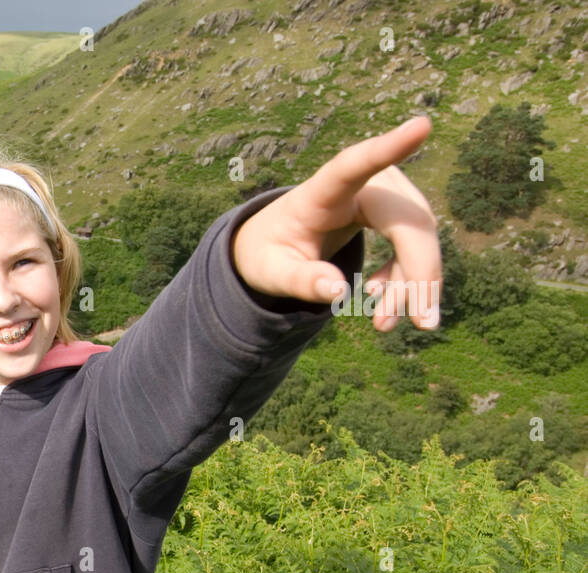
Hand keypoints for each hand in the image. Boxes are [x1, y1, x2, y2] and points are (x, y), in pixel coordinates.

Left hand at [231, 114, 440, 331]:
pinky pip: (417, 244)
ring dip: (414, 284)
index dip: (388, 148)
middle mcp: (360, 185)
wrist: (274, 246)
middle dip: (420, 273)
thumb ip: (300, 282)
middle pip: (408, 220)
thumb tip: (337, 294)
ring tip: (383, 325)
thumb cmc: (270, 253)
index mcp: (321, 192)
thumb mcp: (272, 273)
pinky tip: (379, 297)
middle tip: (422, 325)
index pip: (355, 164)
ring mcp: (383, 193)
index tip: (421, 126)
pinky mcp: (395, 210)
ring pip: (420, 236)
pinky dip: (408, 279)